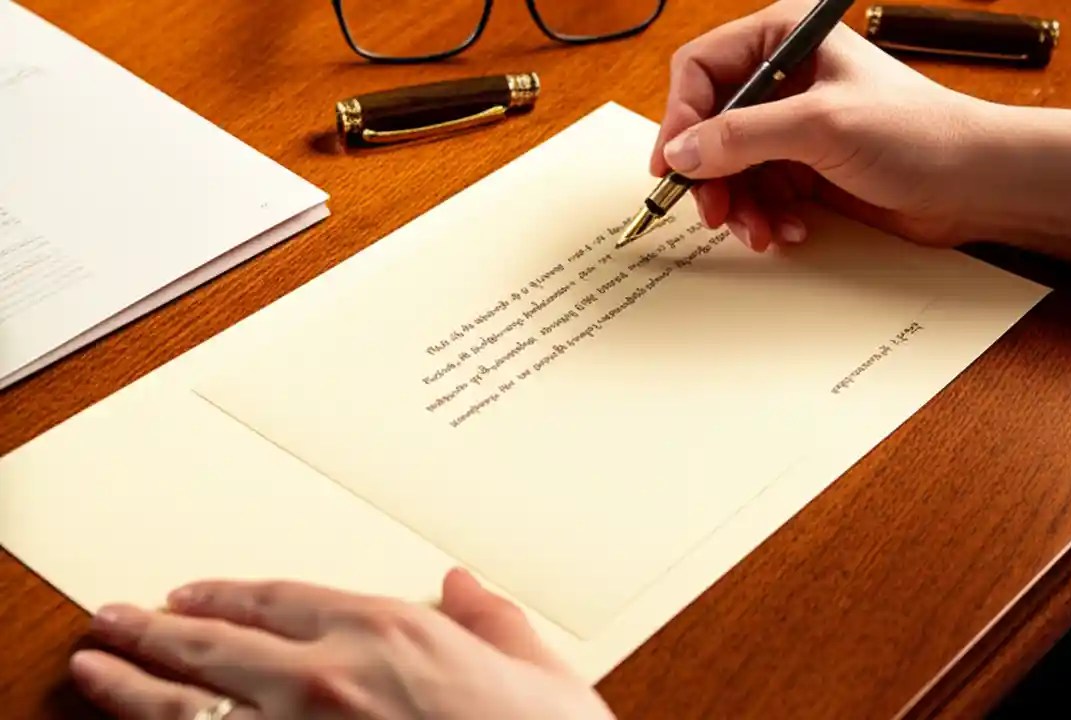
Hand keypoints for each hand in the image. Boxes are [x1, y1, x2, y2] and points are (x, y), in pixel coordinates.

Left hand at [68, 568, 614, 719]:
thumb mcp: (538, 670)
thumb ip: (492, 620)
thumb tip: (468, 585)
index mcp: (389, 631)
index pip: (279, 599)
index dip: (224, 594)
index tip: (192, 593)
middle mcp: (331, 679)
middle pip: (216, 644)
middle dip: (154, 630)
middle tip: (114, 619)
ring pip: (189, 707)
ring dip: (133, 685)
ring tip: (94, 669)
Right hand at [651, 0, 1000, 251]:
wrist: (975, 184)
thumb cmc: (919, 133)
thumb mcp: (821, 126)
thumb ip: (744, 135)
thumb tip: (682, 151)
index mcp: (785, 39)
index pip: (701, 69)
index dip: (680, 118)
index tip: (674, 165)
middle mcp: (784, 78)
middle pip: (709, 125)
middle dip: (710, 175)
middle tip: (713, 212)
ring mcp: (794, 126)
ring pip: (730, 168)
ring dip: (739, 206)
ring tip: (761, 231)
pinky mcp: (806, 168)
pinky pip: (759, 194)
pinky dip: (766, 218)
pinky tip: (791, 231)